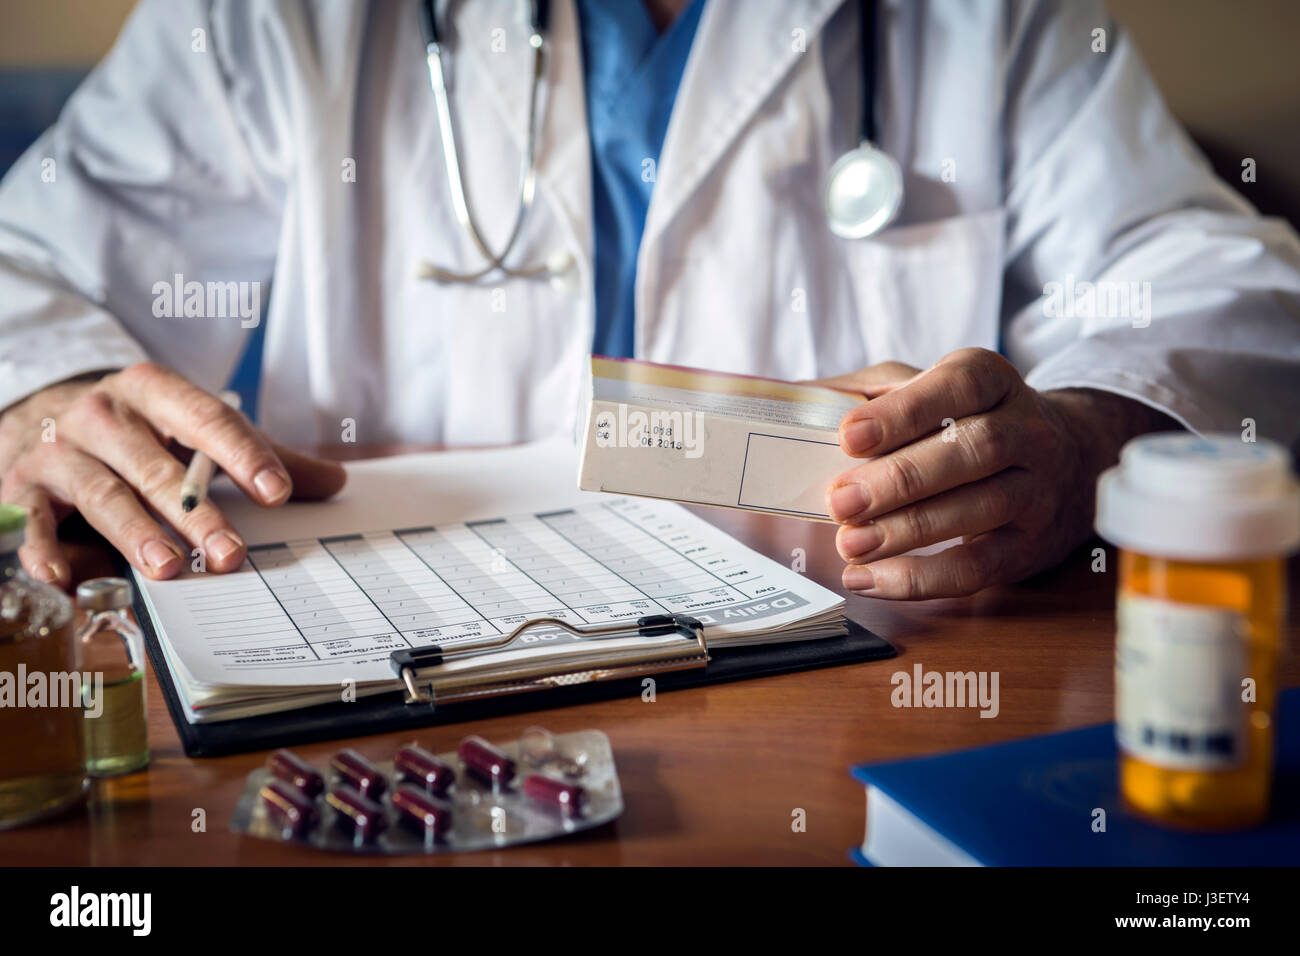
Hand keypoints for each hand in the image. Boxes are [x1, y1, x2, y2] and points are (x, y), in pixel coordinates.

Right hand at [0, 362, 346, 585]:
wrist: (35, 413)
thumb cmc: (138, 431)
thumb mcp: (194, 430)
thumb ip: (260, 455)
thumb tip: (336, 481)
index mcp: (155, 391)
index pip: (207, 419)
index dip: (243, 454)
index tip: (277, 491)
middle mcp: (103, 415)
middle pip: (157, 468)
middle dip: (197, 513)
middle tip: (232, 553)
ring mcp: (59, 450)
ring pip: (102, 494)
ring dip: (135, 534)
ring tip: (170, 568)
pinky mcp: (20, 485)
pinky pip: (31, 520)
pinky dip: (44, 549)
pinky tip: (64, 575)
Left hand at [821, 348, 1173, 599]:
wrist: (1067, 462)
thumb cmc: (967, 421)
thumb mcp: (925, 389)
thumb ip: (864, 393)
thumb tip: (791, 403)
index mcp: (993, 381)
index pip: (960, 385)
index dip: (906, 410)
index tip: (849, 434)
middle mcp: (1027, 430)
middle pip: (975, 450)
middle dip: (902, 478)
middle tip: (841, 500)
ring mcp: (1037, 490)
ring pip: (981, 508)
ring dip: (909, 531)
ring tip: (850, 544)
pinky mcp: (1030, 546)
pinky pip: (980, 567)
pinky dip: (921, 578)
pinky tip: (870, 579)